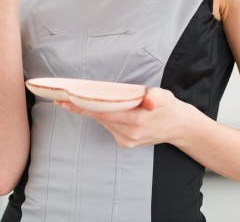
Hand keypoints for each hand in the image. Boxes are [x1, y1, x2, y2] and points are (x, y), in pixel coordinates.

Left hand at [54, 88, 190, 147]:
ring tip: (72, 101)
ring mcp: (126, 139)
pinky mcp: (126, 142)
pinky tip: (98, 109)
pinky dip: (103, 117)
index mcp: (136, 120)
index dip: (84, 106)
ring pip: (103, 122)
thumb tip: (147, 100)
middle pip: (99, 117)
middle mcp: (129, 133)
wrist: (179, 127)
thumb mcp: (164, 97)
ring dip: (91, 112)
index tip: (67, 101)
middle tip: (60, 98)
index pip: (103, 111)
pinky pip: (109, 127)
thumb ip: (154, 98)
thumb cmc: (168, 107)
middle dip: (80, 107)